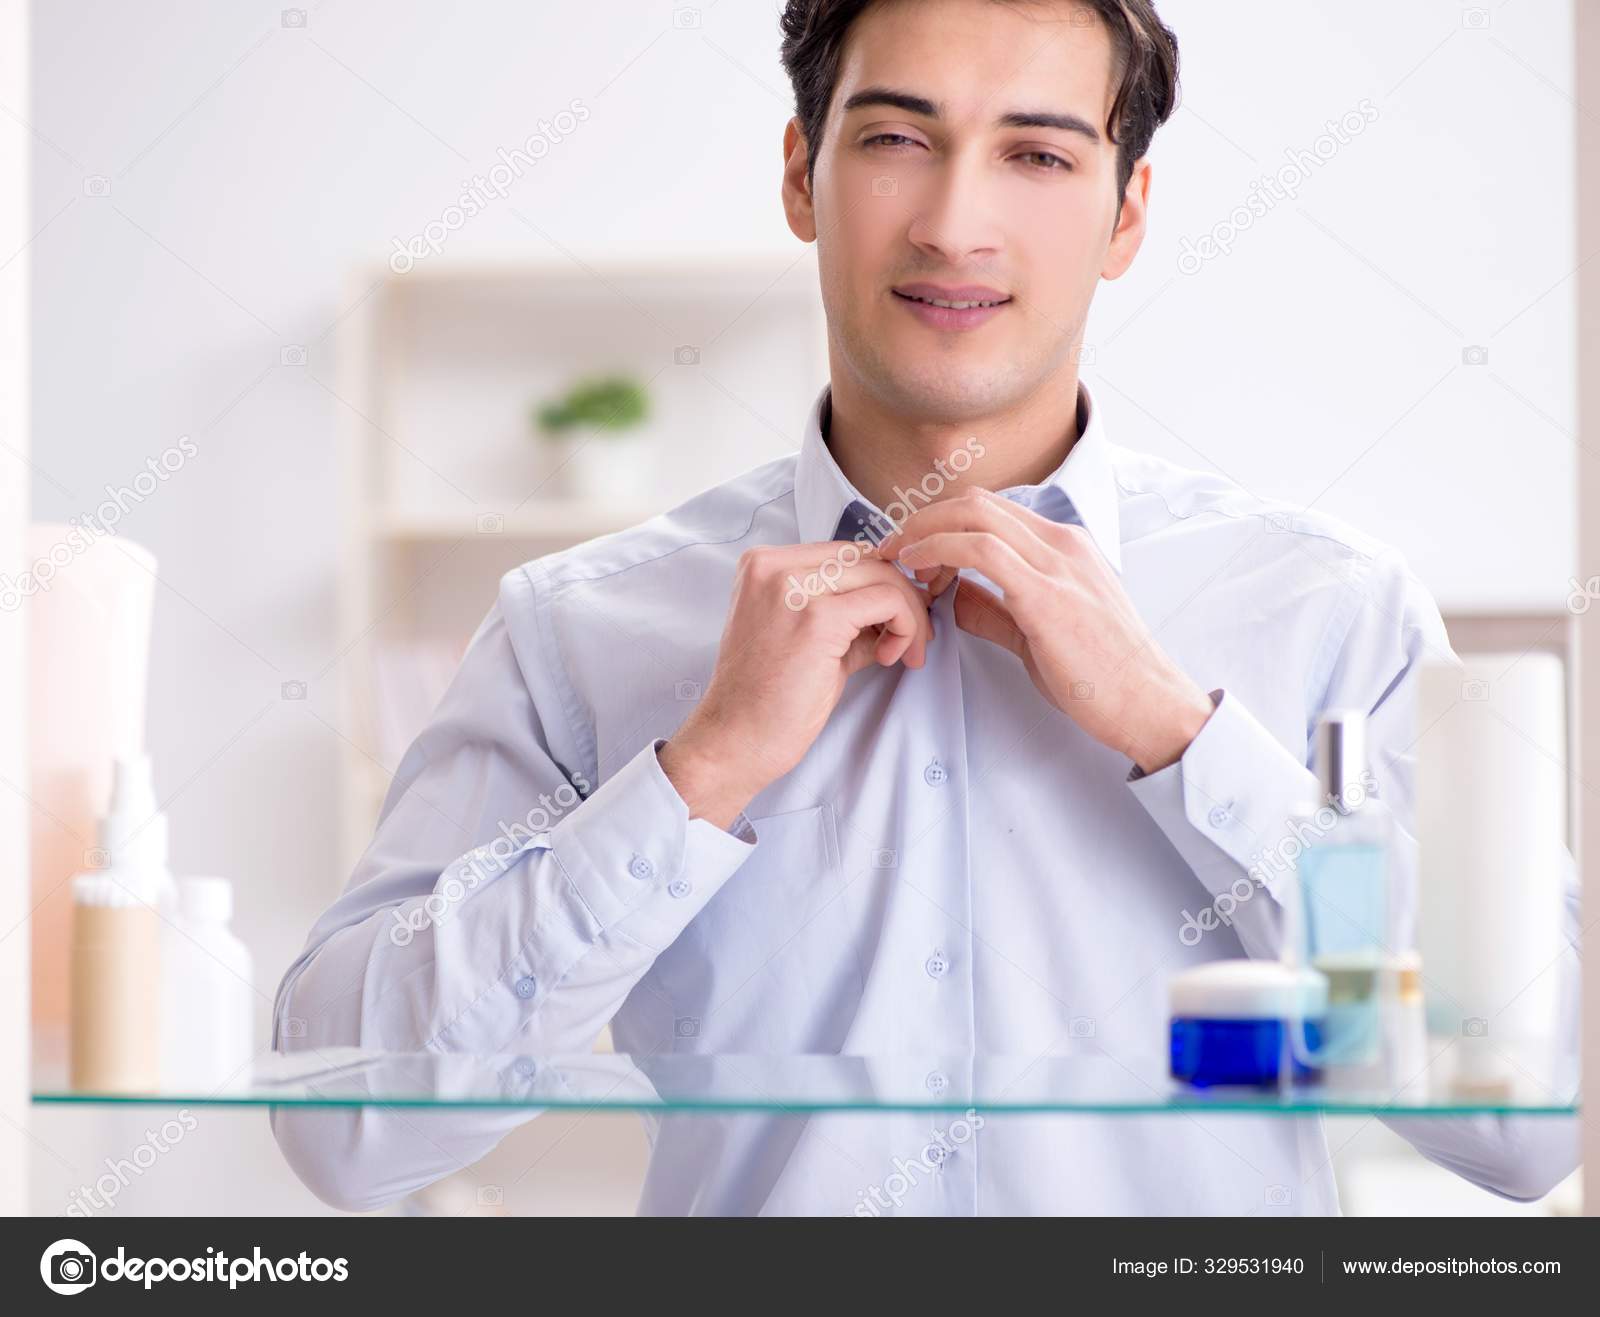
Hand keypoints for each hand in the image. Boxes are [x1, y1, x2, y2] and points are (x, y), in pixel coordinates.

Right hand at [660, 541, 932, 827]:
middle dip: (902, 596)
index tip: (894, 620)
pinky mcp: (818, 617)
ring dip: (908, 614)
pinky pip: (888, 601)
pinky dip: (905, 627)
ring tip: (902, 654)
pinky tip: (889, 658)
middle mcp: (773, 566)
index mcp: (763, 564)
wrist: (736, 739)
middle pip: (867, 559)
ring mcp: (793, 588)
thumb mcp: (805, 635)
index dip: (879, 583)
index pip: (844, 552)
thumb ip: (843, 610)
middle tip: (912, 640)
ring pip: (883, 576)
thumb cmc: (766, 697)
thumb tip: (897, 603)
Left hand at [877, 488, 1213, 772]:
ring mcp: (1058, 564)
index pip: (991, 510)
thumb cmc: (1100, 674)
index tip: (910, 549)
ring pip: (975, 515)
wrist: (1148, 703)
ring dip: (923, 530)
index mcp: (1063, 547)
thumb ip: (995, 608)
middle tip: (891, 546)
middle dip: (923, 517)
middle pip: (977, 501)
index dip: (942, 522)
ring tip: (896, 556)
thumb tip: (953, 597)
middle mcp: (1062, 543)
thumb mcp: (1038, 631)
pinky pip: (981, 551)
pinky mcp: (1047, 595)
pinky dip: (940, 550)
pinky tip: (918, 570)